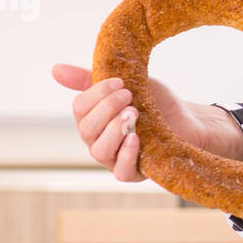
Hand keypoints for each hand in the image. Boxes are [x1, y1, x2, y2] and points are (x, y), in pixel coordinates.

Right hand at [52, 64, 210, 182]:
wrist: (187, 120)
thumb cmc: (155, 102)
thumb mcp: (128, 82)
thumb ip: (92, 78)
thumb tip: (55, 69)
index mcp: (94, 118)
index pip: (80, 107)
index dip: (97, 93)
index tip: (120, 82)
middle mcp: (98, 140)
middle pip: (87, 129)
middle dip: (107, 108)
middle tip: (130, 96)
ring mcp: (114, 159)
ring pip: (99, 151)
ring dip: (115, 129)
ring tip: (134, 114)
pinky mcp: (133, 173)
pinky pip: (120, 172)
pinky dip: (126, 154)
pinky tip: (136, 138)